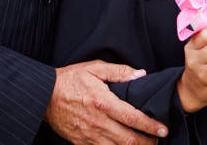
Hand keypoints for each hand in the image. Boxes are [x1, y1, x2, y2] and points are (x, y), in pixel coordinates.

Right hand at [45, 60, 167, 144]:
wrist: (44, 95)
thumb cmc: (70, 79)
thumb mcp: (94, 68)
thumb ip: (119, 71)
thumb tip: (140, 75)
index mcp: (103, 102)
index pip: (133, 117)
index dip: (150, 125)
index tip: (163, 129)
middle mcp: (97, 122)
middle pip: (128, 140)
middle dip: (147, 143)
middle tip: (158, 140)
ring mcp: (89, 135)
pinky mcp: (81, 143)